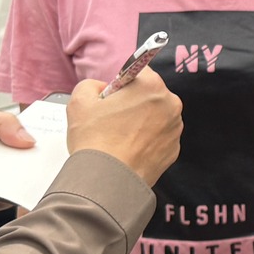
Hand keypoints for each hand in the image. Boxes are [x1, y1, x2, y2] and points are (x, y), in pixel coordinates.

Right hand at [66, 69, 182, 185]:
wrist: (107, 180)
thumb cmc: (94, 140)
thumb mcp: (79, 101)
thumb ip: (91, 85)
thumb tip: (102, 89)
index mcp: (151, 85)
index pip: (137, 72)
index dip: (121, 85)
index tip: (111, 99)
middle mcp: (170, 104)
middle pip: (149, 95)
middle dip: (133, 104)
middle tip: (112, 121)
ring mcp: (174, 129)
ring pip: (155, 117)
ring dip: (141, 123)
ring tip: (119, 139)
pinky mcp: (174, 150)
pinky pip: (158, 138)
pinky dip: (146, 142)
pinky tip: (129, 151)